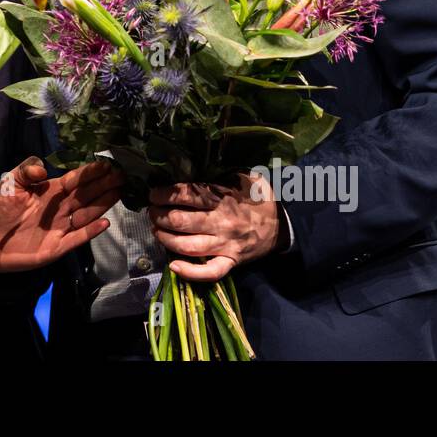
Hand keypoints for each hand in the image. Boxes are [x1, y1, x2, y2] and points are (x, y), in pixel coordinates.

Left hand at [0, 157, 123, 271]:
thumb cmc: (1, 210)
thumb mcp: (10, 184)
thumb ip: (25, 171)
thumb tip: (43, 169)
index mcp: (51, 191)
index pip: (75, 180)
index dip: (90, 172)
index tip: (106, 164)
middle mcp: (61, 207)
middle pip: (87, 194)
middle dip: (105, 184)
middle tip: (123, 175)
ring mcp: (61, 227)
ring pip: (87, 213)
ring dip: (104, 203)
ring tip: (120, 192)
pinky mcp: (59, 246)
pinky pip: (78, 237)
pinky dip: (91, 231)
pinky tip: (105, 223)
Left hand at [148, 172, 279, 280]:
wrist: (283, 223)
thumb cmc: (258, 197)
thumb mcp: (242, 175)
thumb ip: (219, 172)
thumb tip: (191, 164)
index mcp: (222, 198)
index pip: (184, 195)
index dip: (163, 194)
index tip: (153, 193)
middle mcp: (221, 222)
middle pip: (179, 221)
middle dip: (158, 216)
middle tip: (152, 212)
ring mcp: (225, 244)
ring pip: (187, 246)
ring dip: (165, 238)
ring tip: (156, 231)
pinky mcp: (231, 261)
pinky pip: (210, 272)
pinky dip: (190, 272)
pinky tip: (173, 266)